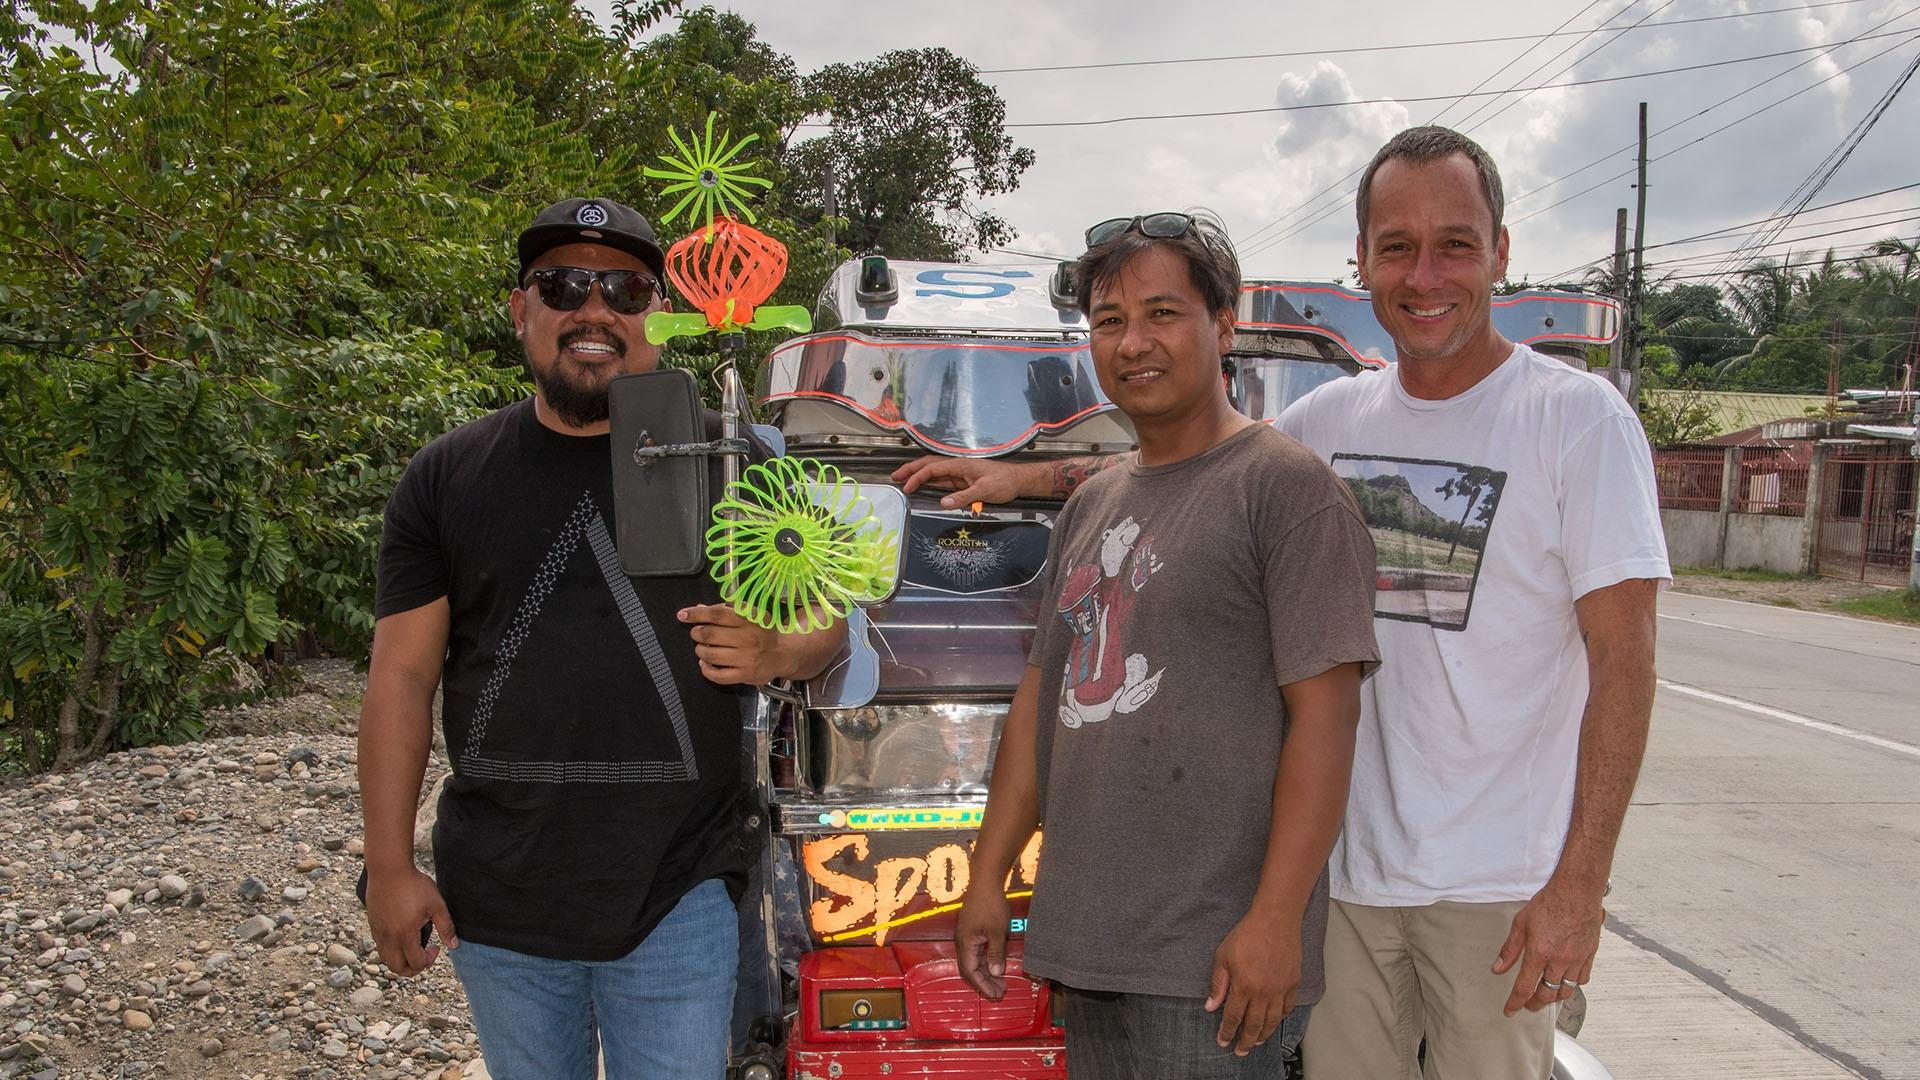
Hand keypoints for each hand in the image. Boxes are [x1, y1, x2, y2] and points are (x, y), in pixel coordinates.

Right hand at [366, 865, 456, 975]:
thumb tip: (454, 945)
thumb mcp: (436, 904)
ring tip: (414, 948)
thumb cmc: (414, 885)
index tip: (436, 947)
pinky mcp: (373, 925)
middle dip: (413, 969)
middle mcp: (388, 938)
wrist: (388, 869)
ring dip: (401, 960)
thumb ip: (446, 927)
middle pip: (397, 968)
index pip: (416, 963)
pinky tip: (402, 936)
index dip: (429, 960)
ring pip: (386, 959)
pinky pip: (380, 947)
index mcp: (405, 935)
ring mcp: (378, 932)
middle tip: (424, 956)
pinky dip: (391, 950)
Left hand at [678, 603, 794, 684]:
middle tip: (696, 633)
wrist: (785, 653)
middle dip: (697, 633)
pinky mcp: (745, 675)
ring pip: (710, 655)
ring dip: (700, 650)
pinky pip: (717, 675)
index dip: (696, 614)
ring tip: (702, 648)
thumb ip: (725, 610)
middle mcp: (748, 638)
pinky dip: (706, 669)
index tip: (683, 615)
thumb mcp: (750, 614)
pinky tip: (705, 664)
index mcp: (748, 620)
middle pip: (710, 634)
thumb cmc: (764, 631)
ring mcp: (746, 658)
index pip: (717, 614)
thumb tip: (699, 608)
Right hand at [890, 456, 1031, 508]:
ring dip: (918, 475)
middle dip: (911, 470)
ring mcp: (960, 474)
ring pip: (934, 472)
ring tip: (904, 480)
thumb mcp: (985, 490)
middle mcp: (958, 466)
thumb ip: (964, 496)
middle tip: (895, 477)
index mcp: (960, 464)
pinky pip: (943, 480)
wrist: (1018, 481)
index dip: (917, 477)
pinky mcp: (964, 481)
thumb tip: (944, 502)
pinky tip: (924, 486)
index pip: (933, 468)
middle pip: (929, 465)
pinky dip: (930, 482)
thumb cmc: (1005, 481)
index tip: (906, 486)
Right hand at [954, 884, 1011, 999]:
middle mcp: (962, 942)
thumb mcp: (997, 930)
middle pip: (970, 970)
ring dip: (986, 974)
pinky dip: (986, 962)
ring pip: (973, 962)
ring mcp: (966, 937)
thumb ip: (996, 953)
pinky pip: (976, 953)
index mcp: (965, 943)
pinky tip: (996, 966)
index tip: (996, 994)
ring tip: (1001, 983)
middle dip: (984, 983)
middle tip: (1000, 993)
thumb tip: (997, 973)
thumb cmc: (990, 903)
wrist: (985, 881)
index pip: (971, 972)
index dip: (983, 985)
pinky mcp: (971, 932)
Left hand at [1206, 911, 1301, 1056]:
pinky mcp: (1293, 983)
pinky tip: (1274, 1021)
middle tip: (1240, 1051)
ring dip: (1263, 1035)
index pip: (1233, 1017)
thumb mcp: (1223, 957)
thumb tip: (1211, 1006)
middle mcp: (1263, 992)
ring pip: (1272, 1021)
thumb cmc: (1247, 935)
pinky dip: (1280, 1018)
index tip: (1223, 1041)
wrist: (1275, 920)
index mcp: (1243, 986)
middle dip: (1245, 1041)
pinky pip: (1287, 1008)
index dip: (1227, 1031)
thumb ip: (1217, 984)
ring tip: (1256, 1042)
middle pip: (1254, 1025)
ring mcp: (1280, 989)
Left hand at [1493, 877, 1604, 1014]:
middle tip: (1528, 1004)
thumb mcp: (1521, 923)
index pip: (1525, 987)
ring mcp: (1576, 959)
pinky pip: (1582, 979)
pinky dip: (1572, 984)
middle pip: (1547, 994)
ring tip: (1545, 995)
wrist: (1577, 892)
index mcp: (1539, 953)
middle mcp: (1559, 960)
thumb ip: (1510, 949)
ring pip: (1566, 990)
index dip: (1516, 1002)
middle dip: (1535, 1003)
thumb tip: (1498, 968)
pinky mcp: (1589, 955)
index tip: (1510, 1010)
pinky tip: (1565, 980)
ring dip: (1554, 997)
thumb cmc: (1549, 903)